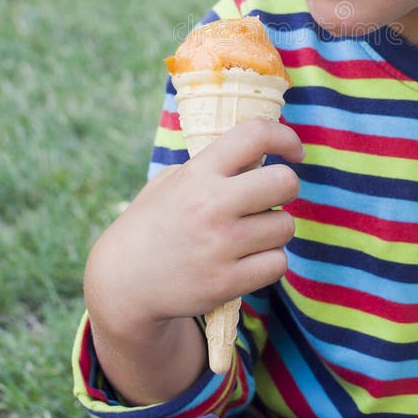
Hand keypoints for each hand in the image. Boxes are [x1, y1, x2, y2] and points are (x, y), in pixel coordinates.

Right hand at [85, 119, 302, 333]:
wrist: (124, 281)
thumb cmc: (154, 223)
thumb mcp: (171, 181)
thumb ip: (212, 165)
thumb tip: (261, 152)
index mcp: (198, 172)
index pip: (256, 135)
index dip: (285, 136)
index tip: (294, 151)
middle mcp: (211, 204)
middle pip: (285, 182)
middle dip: (286, 187)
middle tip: (271, 197)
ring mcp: (220, 245)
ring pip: (286, 226)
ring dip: (275, 229)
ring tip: (250, 234)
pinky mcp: (227, 282)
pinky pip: (278, 263)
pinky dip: (269, 262)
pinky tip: (248, 260)